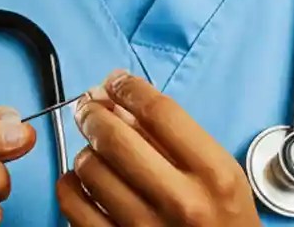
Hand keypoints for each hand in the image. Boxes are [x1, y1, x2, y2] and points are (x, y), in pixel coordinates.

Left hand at [57, 71, 260, 225]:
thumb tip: (120, 101)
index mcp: (213, 174)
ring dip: (85, 150)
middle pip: (116, 137)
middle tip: (89, 107)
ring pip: (90, 168)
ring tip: (94, 150)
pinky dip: (70, 185)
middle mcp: (181, 202)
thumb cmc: (223, 223)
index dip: (129, 87)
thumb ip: (175, 137)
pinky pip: (73, 205)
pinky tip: (82, 180)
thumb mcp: (220, 174)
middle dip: (93, 112)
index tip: (116, 81)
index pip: (160, 112)